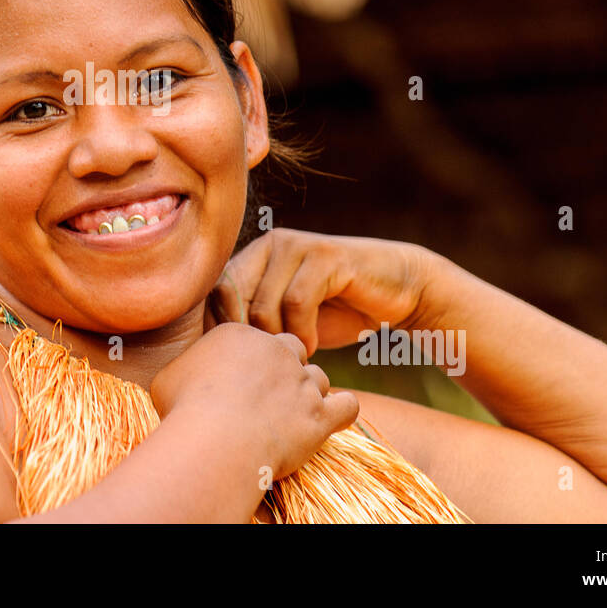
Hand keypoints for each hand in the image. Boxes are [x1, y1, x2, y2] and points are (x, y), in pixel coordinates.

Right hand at [149, 323, 358, 481]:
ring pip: (319, 377)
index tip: (241, 385)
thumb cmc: (183, 411)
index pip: (256, 339)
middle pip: (292, 349)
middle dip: (285, 369)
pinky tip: (328, 421)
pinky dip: (341, 412)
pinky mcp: (319, 414)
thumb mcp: (169, 378)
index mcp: (240, 335)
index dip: (251, 362)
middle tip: (268, 397)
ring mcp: (301, 382)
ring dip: (309, 393)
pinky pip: (347, 405)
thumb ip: (186, 369)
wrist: (214, 440)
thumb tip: (181, 374)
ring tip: (292, 416)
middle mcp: (276, 350)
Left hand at [207, 229, 442, 355]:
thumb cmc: (337, 312)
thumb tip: (208, 356)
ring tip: (293, 356)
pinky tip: (311, 347)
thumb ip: (254, 325)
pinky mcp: (325, 256)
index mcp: (254, 257)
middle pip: (229, 295)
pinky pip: (297, 301)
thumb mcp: (288, 321)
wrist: (399, 292)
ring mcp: (297, 246)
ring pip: (261, 303)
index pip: (214, 293)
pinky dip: (302, 332)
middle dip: (244, 337)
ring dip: (276, 340)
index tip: (237, 362)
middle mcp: (270, 245)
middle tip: (265, 362)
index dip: (219, 331)